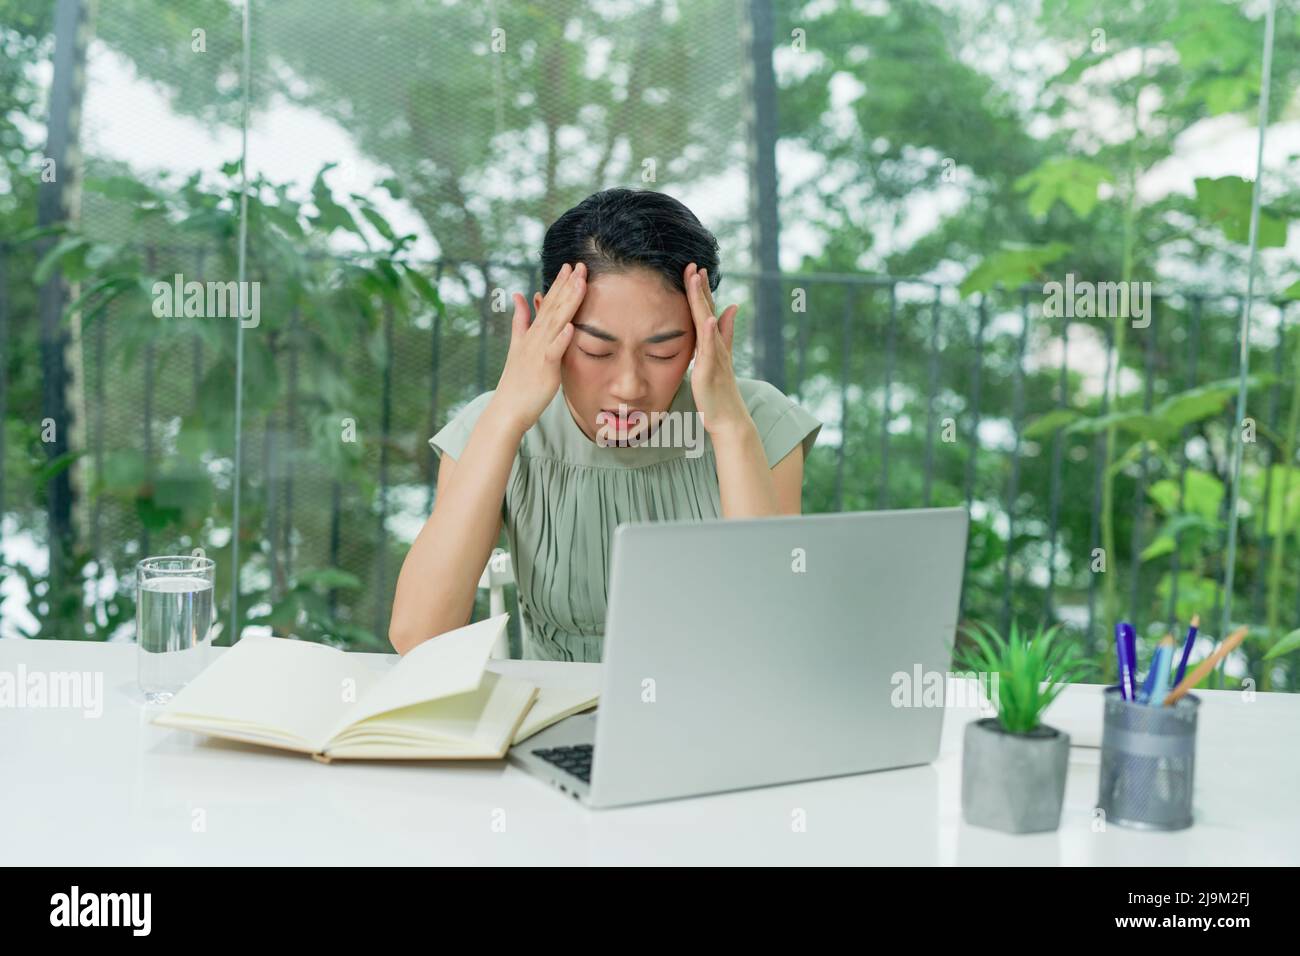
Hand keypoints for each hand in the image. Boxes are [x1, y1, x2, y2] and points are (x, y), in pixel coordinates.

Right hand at [491, 262, 586, 431]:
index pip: (548, 303)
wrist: (508, 407)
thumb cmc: (517, 380)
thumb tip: (520, 294)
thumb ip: (521, 319)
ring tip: (580, 284)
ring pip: (556, 322)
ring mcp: (538, 351)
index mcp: (532, 332)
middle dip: (567, 285)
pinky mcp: (544, 368)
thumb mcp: (518, 344)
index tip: (570, 266)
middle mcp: (535, 337)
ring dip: (568, 302)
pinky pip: (554, 351)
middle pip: (554, 307)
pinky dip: (562, 338)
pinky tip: (571, 326)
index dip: (559, 284)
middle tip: (580, 265)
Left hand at [684, 262, 748, 437]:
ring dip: (702, 301)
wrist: (729, 417)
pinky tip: (707, 317)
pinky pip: (710, 349)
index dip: (701, 290)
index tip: (695, 269)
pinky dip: (710, 332)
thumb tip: (733, 307)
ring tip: (696, 280)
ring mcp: (715, 356)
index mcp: (714, 342)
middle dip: (700, 287)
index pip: (707, 310)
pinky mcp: (711, 370)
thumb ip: (726, 332)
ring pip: (706, 323)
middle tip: (694, 264)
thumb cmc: (721, 390)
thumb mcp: (721, 357)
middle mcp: (716, 345)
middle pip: (707, 310)